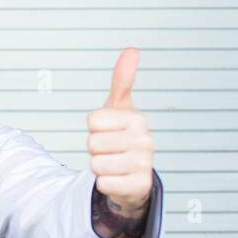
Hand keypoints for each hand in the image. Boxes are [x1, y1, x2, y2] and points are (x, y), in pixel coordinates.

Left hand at [86, 47, 153, 220]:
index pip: (92, 120)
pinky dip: (105, 184)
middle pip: (92, 142)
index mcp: (137, 119)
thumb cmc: (122, 136)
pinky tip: (118, 179)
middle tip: (110, 150)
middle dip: (96, 149)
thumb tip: (131, 50)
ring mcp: (143, 165)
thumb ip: (122, 81)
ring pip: (95, 164)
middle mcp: (145, 140)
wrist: (134, 174)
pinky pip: (102, 183)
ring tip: (114, 164)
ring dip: (100, 167)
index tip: (107, 131)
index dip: (94, 128)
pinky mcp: (138, 187)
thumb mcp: (120, 108)